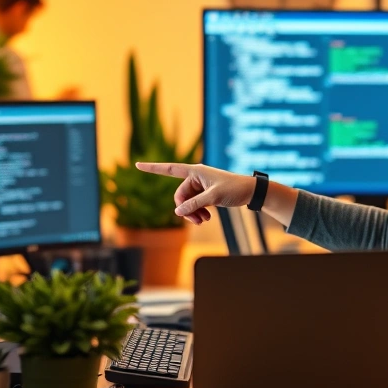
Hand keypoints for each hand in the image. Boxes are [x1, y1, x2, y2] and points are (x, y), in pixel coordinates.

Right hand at [134, 162, 255, 225]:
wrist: (250, 192)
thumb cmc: (234, 189)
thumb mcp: (214, 197)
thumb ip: (194, 204)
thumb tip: (178, 211)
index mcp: (195, 171)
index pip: (170, 169)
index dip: (153, 168)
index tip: (138, 165)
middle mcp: (195, 177)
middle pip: (180, 195)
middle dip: (186, 209)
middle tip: (198, 221)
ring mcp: (200, 186)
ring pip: (187, 202)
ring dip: (193, 213)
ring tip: (204, 221)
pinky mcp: (205, 194)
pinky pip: (194, 204)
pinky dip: (198, 212)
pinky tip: (206, 219)